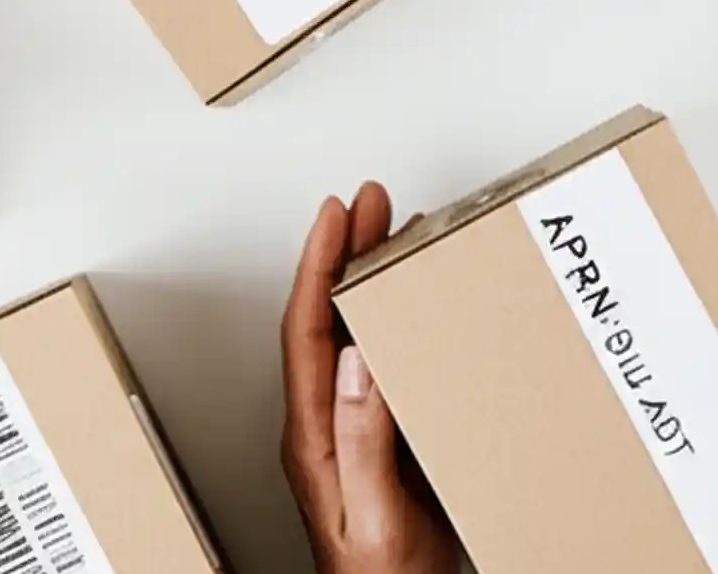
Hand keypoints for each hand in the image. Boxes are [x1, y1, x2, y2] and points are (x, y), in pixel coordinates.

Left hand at [281, 183, 457, 573]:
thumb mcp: (377, 514)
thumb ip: (365, 441)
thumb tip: (358, 360)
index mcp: (315, 436)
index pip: (307, 331)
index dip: (318, 266)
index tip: (335, 215)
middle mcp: (324, 423)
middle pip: (324, 318)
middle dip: (342, 252)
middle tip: (369, 202)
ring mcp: (347, 427)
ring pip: (348, 330)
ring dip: (363, 276)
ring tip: (389, 232)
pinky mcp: (374, 436)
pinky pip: (374, 355)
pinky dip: (387, 314)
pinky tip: (410, 302)